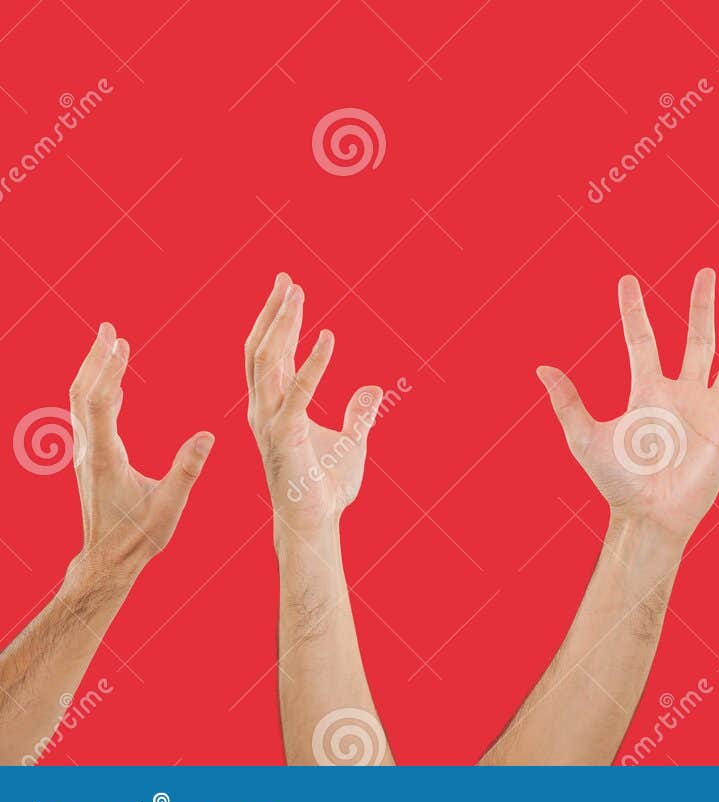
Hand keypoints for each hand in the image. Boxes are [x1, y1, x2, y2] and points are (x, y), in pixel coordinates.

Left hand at [67, 323, 213, 578]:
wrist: (107, 560)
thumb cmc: (139, 537)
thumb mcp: (170, 507)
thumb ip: (187, 470)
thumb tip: (207, 435)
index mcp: (107, 458)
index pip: (101, 404)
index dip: (108, 370)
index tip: (120, 341)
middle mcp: (90, 451)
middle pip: (81, 394)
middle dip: (95, 358)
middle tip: (108, 328)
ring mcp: (86, 454)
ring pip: (79, 402)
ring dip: (93, 370)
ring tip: (109, 344)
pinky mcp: (90, 458)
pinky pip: (86, 414)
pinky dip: (97, 389)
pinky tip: (115, 383)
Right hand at [245, 274, 384, 537]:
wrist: (316, 523)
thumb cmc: (326, 487)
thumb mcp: (351, 442)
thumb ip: (358, 414)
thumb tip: (374, 390)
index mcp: (274, 407)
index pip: (269, 354)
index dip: (277, 320)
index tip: (289, 288)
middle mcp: (264, 409)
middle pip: (261, 349)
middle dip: (274, 312)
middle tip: (286, 278)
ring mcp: (270, 421)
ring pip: (268, 361)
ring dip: (283, 325)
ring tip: (297, 293)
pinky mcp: (285, 436)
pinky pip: (298, 392)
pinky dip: (313, 363)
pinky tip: (328, 336)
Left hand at [536, 270, 718, 544]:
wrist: (651, 515)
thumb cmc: (617, 481)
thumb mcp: (585, 438)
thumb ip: (569, 402)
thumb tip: (541, 368)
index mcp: (647, 390)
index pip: (642, 339)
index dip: (633, 310)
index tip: (627, 280)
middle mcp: (680, 392)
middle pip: (697, 337)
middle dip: (703, 305)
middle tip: (707, 272)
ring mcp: (707, 408)